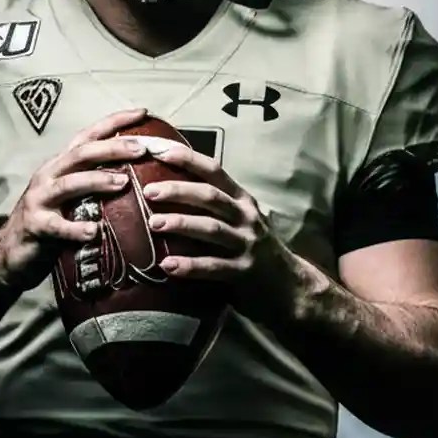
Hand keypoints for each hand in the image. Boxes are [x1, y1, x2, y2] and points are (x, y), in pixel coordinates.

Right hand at [0, 108, 150, 290]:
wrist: (11, 252)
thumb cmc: (51, 222)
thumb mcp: (73, 197)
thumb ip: (96, 184)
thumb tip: (140, 176)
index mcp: (61, 165)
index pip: (89, 135)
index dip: (114, 122)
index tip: (143, 112)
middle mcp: (49, 175)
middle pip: (81, 154)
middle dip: (112, 148)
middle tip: (141, 149)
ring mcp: (39, 199)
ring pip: (69, 184)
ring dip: (97, 181)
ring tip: (123, 183)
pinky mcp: (35, 225)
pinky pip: (57, 226)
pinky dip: (76, 228)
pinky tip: (94, 231)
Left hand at [141, 141, 296, 319]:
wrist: (289, 286)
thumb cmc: (253, 248)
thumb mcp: (240, 219)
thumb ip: (214, 204)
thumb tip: (168, 186)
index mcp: (242, 200)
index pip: (214, 171)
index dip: (188, 159)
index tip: (159, 151)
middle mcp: (246, 218)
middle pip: (211, 197)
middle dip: (179, 191)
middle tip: (148, 191)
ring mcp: (247, 245)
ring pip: (211, 229)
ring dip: (181, 224)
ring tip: (153, 224)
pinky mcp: (244, 272)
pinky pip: (214, 267)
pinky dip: (190, 265)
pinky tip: (168, 265)